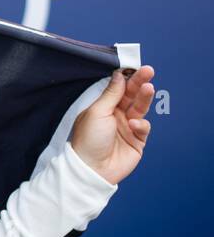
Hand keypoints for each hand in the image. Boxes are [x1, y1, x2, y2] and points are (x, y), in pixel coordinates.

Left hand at [69, 65, 155, 184]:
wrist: (91, 169)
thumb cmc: (88, 140)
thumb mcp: (97, 112)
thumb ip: (111, 94)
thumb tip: (119, 76)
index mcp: (103, 108)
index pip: (118, 89)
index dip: (126, 78)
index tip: (134, 66)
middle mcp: (115, 116)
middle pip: (131, 95)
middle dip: (140, 83)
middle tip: (148, 70)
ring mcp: (127, 128)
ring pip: (140, 108)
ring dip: (145, 98)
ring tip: (148, 88)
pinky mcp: (137, 141)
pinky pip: (144, 128)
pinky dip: (141, 125)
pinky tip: (133, 125)